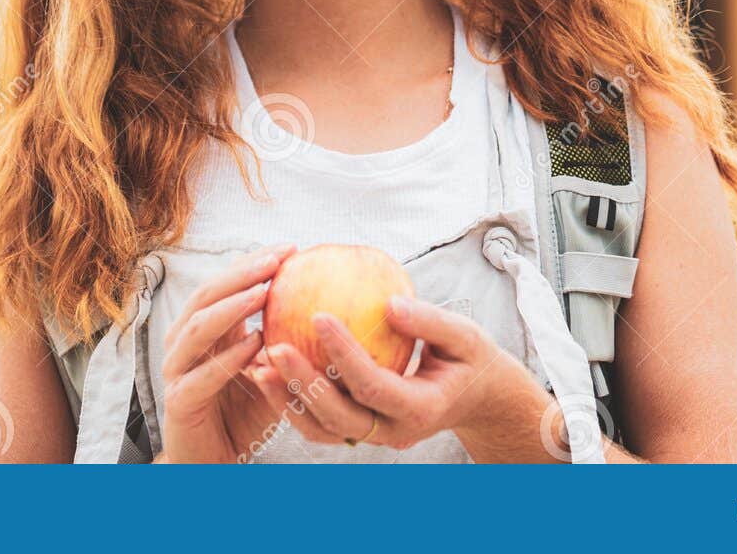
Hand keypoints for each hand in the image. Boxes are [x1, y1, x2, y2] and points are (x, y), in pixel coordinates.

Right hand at [157, 243, 295, 462]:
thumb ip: (284, 339)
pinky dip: (228, 358)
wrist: (211, 462)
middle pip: (206, 296)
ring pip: (197, 329)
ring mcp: (176, 371)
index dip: (254, 262)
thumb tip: (329, 304)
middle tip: (276, 261)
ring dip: (231, 308)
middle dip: (241, 274)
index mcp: (204, 329)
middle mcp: (184, 344)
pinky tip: (255, 344)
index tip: (291, 248)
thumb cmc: (245, 413)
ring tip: (263, 292)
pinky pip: (202, 376)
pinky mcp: (179, 402)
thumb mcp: (271, 371)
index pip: (225, 284)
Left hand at [248, 295, 542, 452]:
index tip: (319, 315)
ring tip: (259, 364)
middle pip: (339, 417)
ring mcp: (375, 435)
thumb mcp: (465, 336)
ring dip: (288, 399)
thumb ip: (430, 322)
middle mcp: (394, 430)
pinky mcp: (361, 429)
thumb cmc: (470, 359)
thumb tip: (388, 302)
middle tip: (274, 346)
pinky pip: (321, 421)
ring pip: (323, 429)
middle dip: (303, 384)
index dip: (344, 353)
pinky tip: (271, 367)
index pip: (373, 385)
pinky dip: (294, 399)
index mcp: (420, 409)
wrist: (477, 397)